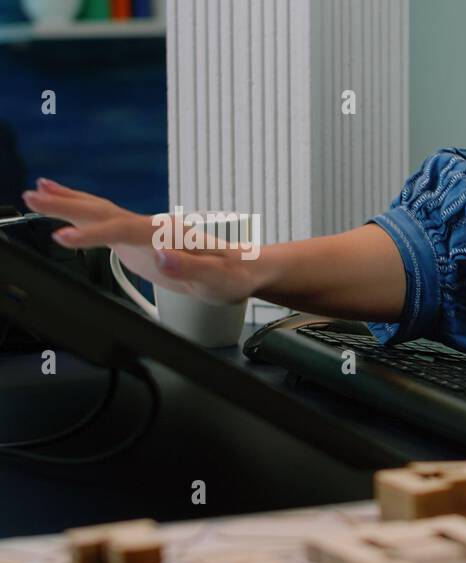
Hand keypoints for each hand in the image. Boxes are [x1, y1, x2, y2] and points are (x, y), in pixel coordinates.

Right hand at [21, 178, 268, 304]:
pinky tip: (64, 208)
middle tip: (32, 196)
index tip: (63, 239)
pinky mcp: (141, 241)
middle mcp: (153, 227)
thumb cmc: (235, 275)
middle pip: (104, 211)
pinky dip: (81, 214)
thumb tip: (162, 256)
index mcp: (169, 234)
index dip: (91, 234)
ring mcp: (145, 232)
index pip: (123, 230)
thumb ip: (192, 267)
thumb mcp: (219, 279)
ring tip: (35, 191)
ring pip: (101, 212)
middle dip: (67, 204)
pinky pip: (105, 223)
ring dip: (68, 202)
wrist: (245, 268)